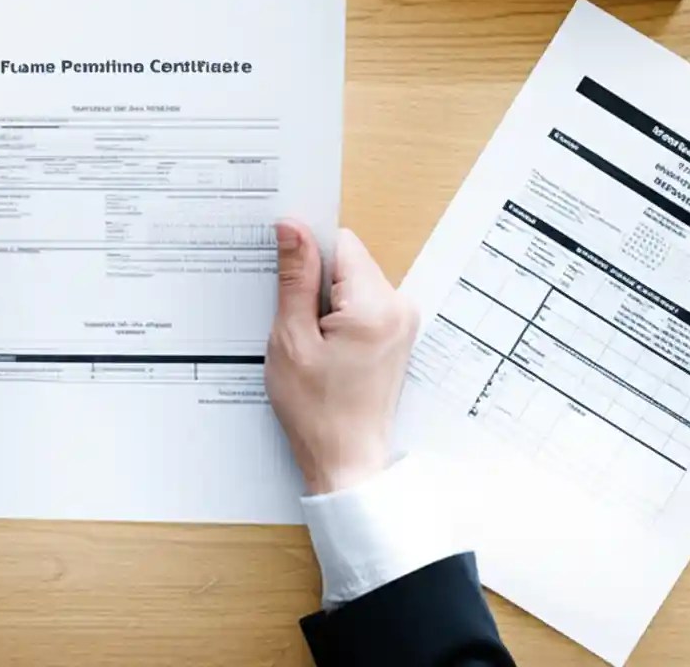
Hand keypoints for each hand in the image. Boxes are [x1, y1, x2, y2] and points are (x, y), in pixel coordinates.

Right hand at [265, 221, 418, 494]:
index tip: (286, 280)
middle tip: (297, 325)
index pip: (339, 243)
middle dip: (315, 283)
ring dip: (326, 303)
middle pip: (348, 262)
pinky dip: (339, 317)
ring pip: (353, 283)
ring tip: (313, 343)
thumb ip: (294, 278)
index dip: (306, 255)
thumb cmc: (317, 411)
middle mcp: (398, 307)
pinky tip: (325, 349)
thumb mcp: (292, 339)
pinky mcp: (397, 334)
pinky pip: (363, 305)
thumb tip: (292, 228)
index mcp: (375, 305)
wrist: (347, 460)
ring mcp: (402, 321)